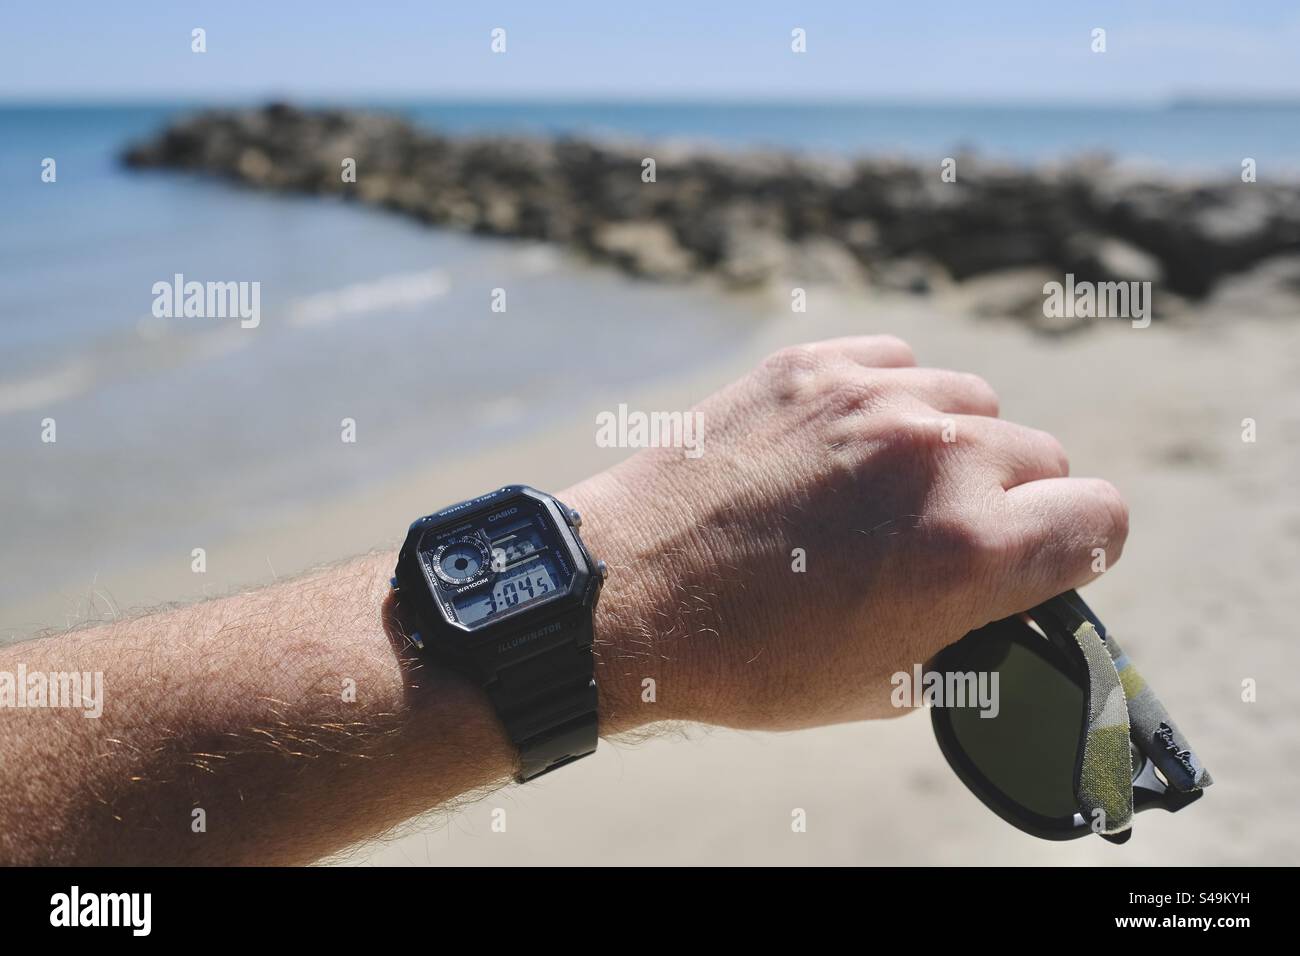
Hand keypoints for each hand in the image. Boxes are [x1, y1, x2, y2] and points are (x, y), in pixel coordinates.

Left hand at [569, 336, 1127, 731]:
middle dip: (1008, 502)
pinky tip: (842, 445)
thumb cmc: (751, 657)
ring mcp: (871, 399)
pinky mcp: (812, 368)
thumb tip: (1004, 585)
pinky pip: (898, 365)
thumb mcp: (888, 684)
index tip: (1045, 557)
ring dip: (950, 446)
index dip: (1079, 547)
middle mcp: (936, 458)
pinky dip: (888, 402)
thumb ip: (973, 622)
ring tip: (883, 489)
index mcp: (971, 549)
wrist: (629, 593)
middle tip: (940, 535)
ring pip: (972, 403)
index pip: (1104, 518)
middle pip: (1041, 456)